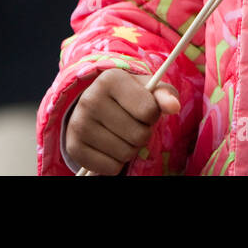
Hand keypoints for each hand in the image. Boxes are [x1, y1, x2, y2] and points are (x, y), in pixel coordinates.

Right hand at [66, 69, 180, 174]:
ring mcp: (78, 124)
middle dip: (142, 133)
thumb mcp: (148, 89)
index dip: (153, 115)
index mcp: (110, 79)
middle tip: (132, 124)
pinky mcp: (73, 147)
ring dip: (130, 148)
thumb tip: (174, 106)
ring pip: (125, 154)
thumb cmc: (130, 96)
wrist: (96, 104)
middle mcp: (90, 99)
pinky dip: (116, 163)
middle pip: (139, 135)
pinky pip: (110, 168)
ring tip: (121, 133)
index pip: (149, 111)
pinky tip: (109, 146)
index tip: (143, 109)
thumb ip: (165, 95)